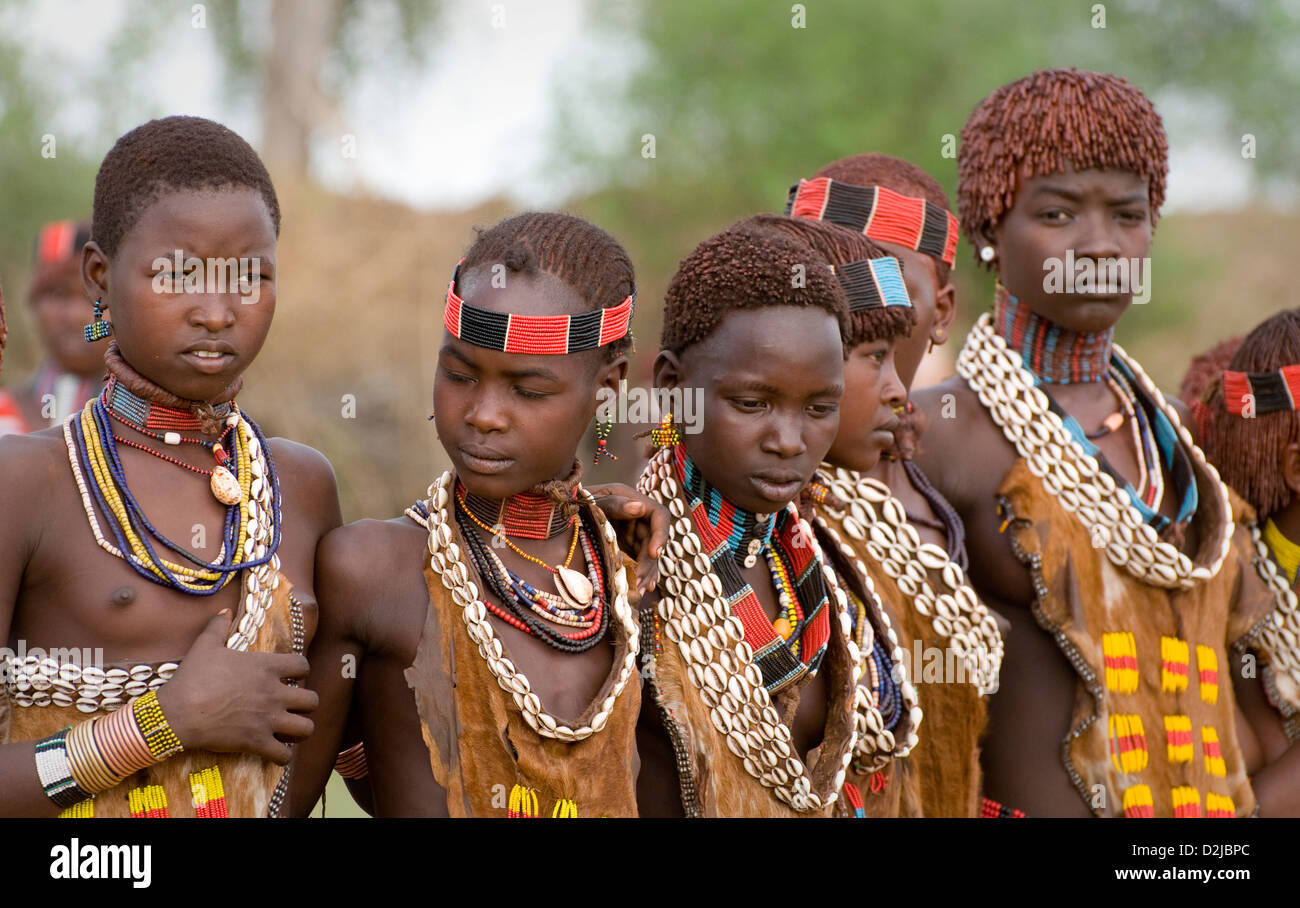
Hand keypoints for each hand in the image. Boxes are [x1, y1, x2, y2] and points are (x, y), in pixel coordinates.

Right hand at [154, 610, 318, 764]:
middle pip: (313, 700)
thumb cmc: (192, 678)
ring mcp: (268, 719)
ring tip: (291, 730)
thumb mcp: (205, 646)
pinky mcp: (258, 742)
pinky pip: (285, 755)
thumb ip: (217, 627)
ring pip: (307, 728)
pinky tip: (276, 751)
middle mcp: (274, 693)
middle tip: (293, 707)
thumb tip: (223, 611)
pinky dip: (284, 755)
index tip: (292, 677)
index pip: (303, 666)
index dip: (301, 671)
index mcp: (266, 667)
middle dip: (306, 705)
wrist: (177, 712)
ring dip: (301, 730)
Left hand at [586, 483, 667, 596]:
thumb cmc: (576, 501)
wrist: (559, 511)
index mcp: (632, 500)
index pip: (659, 516)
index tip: (655, 554)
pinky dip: (638, 575)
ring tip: (639, 591)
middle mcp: (636, 517)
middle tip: (639, 582)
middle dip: (648, 562)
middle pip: (653, 541)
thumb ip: (615, 504)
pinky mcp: (624, 547)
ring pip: (647, 555)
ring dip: (645, 573)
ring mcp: (631, 533)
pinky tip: (640, 589)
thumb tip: (639, 507)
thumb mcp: (593, 500)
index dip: (661, 535)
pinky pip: (637, 562)